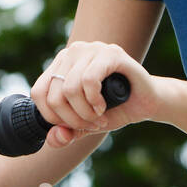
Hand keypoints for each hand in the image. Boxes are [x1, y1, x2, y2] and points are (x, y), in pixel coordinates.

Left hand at [30, 41, 160, 148]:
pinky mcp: (111, 53)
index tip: (73, 126)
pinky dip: (94, 101)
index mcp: (61, 64)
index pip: (38, 93)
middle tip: (91, 124)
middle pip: (53, 95)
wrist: (148, 103)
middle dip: (72, 119)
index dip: (53, 118)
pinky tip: (103, 106)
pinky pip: (89, 80)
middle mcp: (74, 51)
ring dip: (85, 112)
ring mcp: (92, 49)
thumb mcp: (84, 124)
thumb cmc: (115, 109)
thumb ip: (66, 132)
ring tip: (99, 117)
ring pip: (70, 89)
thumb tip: (55, 137)